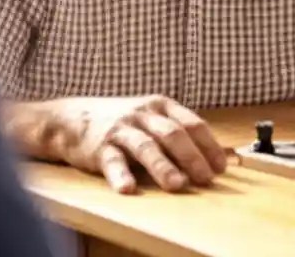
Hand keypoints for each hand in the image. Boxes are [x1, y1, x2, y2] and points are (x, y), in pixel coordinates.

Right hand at [43, 95, 227, 193]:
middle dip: (192, 157)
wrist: (72, 118)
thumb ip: (177, 132)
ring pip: (146, 147)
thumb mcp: (152, 118)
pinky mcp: (100, 146)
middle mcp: (144, 114)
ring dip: (163, 167)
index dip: (209, 146)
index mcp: (162, 106)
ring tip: (177, 185)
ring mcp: (122, 129)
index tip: (221, 167)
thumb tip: (210, 158)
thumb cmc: (123, 122)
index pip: (192, 123)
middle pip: (173, 134)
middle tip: (205, 179)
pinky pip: (112, 161)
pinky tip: (128, 189)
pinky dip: (121, 175)